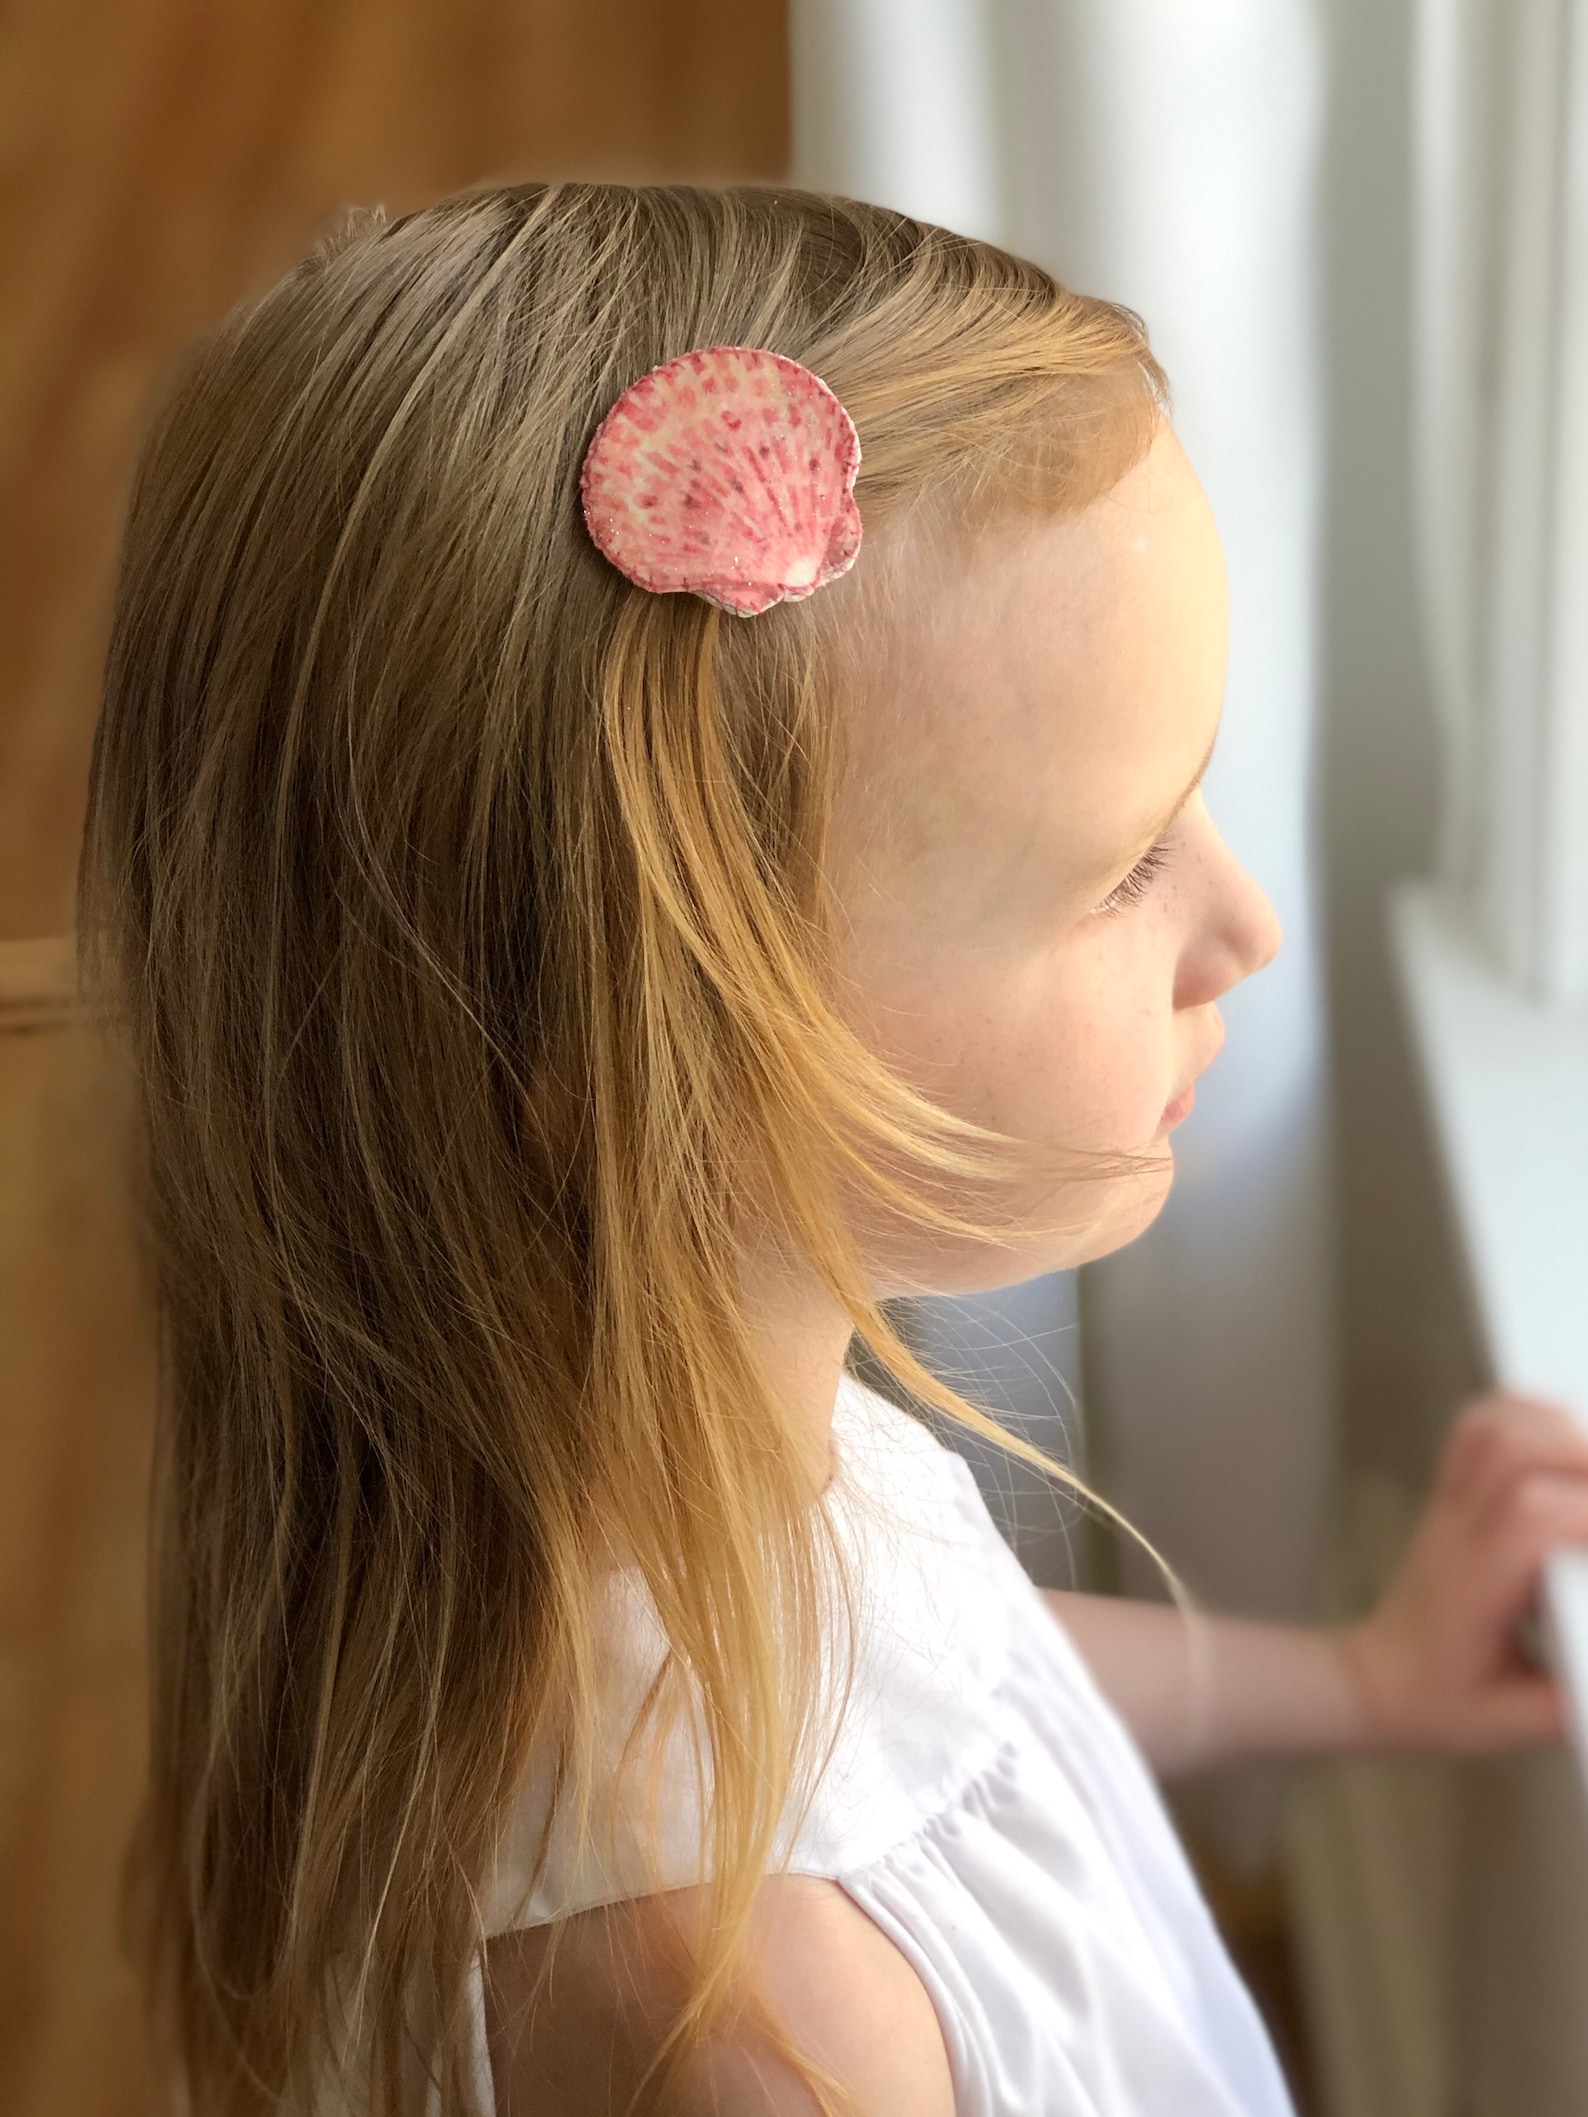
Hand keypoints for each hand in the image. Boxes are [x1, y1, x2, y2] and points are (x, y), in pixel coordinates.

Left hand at [1339, 1392, 1587, 1753]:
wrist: (1376, 1681)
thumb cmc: (1442, 1702)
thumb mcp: (1513, 1722)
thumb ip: (1572, 1704)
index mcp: (1475, 1586)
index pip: (1531, 1516)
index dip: (1587, 1511)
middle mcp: (1458, 1531)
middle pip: (1514, 1455)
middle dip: (1585, 1457)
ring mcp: (1449, 1507)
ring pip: (1492, 1430)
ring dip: (1558, 1430)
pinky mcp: (1451, 1496)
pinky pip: (1476, 1428)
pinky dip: (1526, 1413)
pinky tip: (1565, 1434)